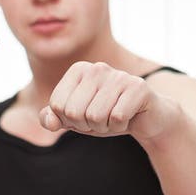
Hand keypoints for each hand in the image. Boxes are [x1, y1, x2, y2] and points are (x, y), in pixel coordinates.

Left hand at [38, 61, 180, 142]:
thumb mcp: (75, 119)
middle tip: (102, 119)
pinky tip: (128, 118)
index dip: (69, 120)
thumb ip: (53, 118)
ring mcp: (119, 76)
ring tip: (114, 117)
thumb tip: (49, 121)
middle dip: (86, 125)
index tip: (85, 115)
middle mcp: (97, 68)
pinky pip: (117, 118)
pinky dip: (121, 126)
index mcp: (79, 70)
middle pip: (74, 112)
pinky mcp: (138, 88)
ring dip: (104, 126)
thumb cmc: (106, 116)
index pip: (56, 105)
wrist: (145, 118)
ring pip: (95, 116)